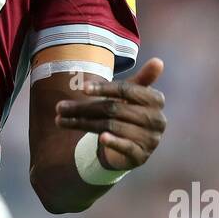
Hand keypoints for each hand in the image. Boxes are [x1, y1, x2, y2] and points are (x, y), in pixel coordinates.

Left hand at [54, 57, 165, 171]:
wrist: (130, 146)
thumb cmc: (128, 112)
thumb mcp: (131, 95)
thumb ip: (140, 80)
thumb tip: (158, 61)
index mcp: (156, 100)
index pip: (127, 90)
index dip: (104, 88)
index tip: (82, 88)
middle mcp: (156, 119)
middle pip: (114, 108)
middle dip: (84, 108)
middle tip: (59, 107)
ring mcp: (150, 139)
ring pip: (111, 126)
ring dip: (83, 123)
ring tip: (60, 120)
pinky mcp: (141, 155)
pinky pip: (125, 146)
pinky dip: (113, 142)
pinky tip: (101, 138)